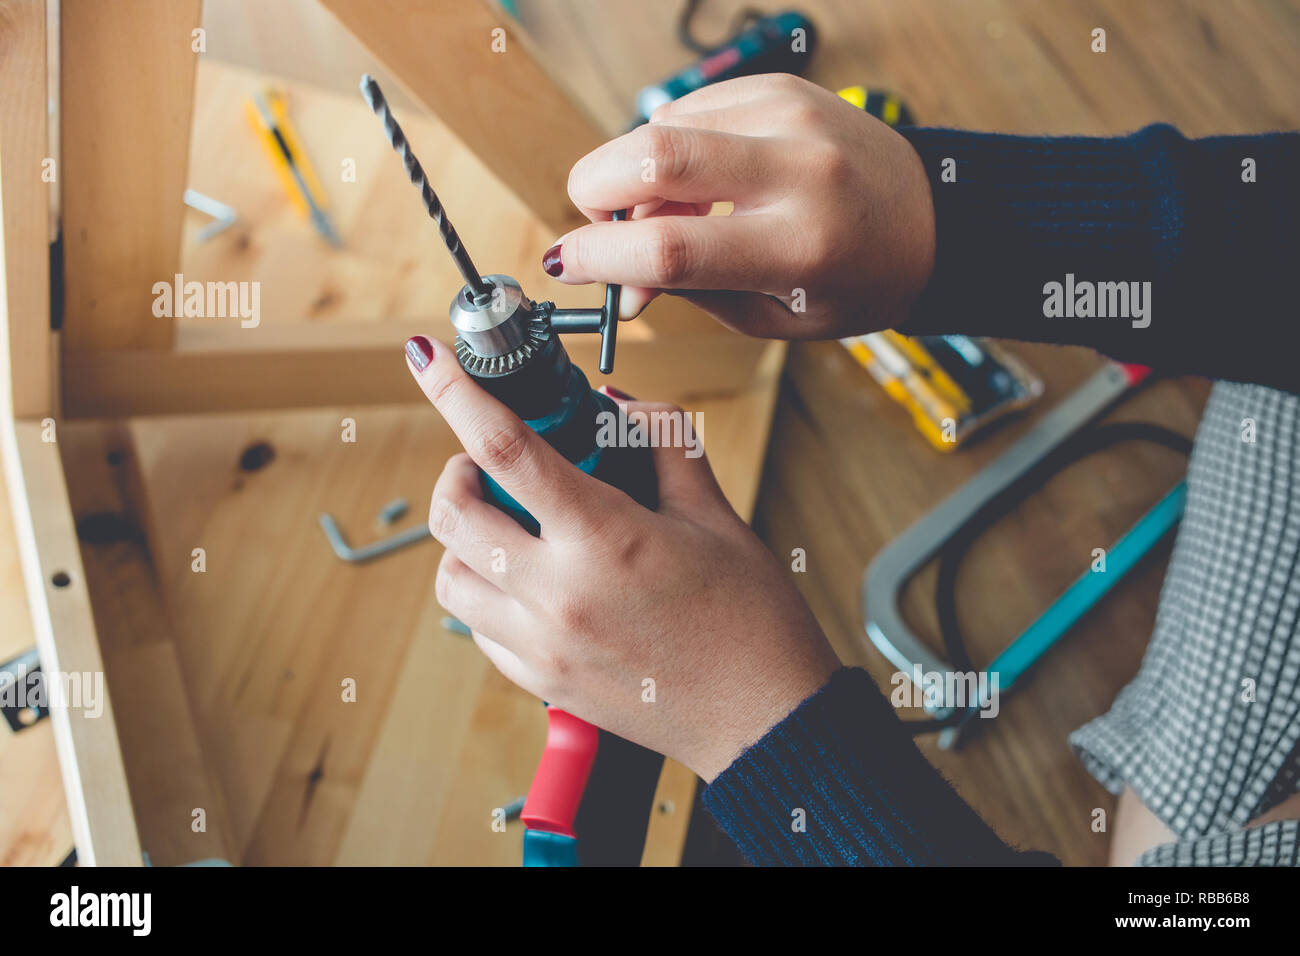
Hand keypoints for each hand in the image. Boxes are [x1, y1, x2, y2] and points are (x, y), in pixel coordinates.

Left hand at [405, 335, 840, 781]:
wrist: (765, 719)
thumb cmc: (751, 619)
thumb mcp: (715, 516)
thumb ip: (660, 445)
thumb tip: (616, 404)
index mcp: (603, 538)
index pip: (504, 446)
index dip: (454, 391)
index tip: (426, 357)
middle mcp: (557, 593)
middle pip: (453, 513)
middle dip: (456, 471)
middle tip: (487, 465)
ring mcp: (542, 644)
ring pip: (450, 576)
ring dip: (464, 538)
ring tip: (507, 527)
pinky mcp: (541, 682)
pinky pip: (478, 627)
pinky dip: (486, 592)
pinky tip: (528, 581)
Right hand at [542, 73, 935, 339]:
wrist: (929, 220)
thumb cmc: (852, 282)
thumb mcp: (772, 316)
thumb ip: (687, 291)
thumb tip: (613, 273)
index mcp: (799, 246)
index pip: (668, 245)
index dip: (596, 256)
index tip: (564, 265)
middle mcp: (796, 170)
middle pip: (651, 156)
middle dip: (595, 192)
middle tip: (602, 228)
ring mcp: (789, 116)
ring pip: (660, 129)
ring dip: (638, 178)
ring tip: (674, 218)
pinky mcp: (779, 87)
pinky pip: (690, 112)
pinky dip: (672, 152)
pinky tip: (701, 185)